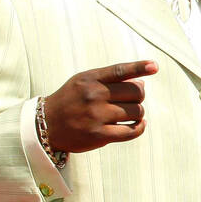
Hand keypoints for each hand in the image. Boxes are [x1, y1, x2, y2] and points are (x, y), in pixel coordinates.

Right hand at [42, 60, 157, 152]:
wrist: (46, 125)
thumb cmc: (71, 100)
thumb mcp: (84, 82)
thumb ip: (110, 79)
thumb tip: (143, 83)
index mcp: (90, 79)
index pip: (120, 71)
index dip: (139, 67)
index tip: (154, 66)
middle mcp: (93, 95)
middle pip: (136, 92)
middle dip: (139, 96)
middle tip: (130, 100)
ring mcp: (96, 115)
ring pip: (137, 111)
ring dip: (138, 113)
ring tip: (128, 114)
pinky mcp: (99, 135)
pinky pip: (132, 131)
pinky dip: (140, 127)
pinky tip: (139, 125)